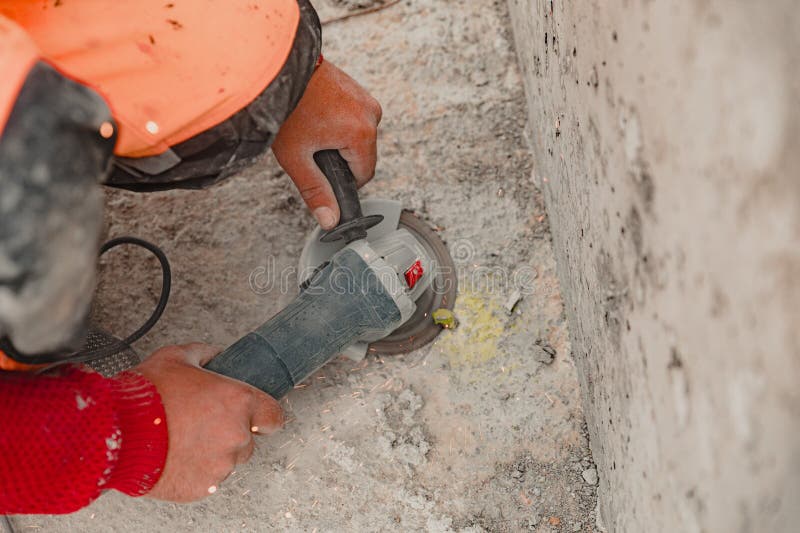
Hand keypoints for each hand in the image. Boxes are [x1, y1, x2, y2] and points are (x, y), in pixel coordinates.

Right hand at [135, 343, 282, 501]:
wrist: (115, 431)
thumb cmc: (146, 395)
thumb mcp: (176, 358)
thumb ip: (203, 354)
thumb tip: (214, 354)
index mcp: (239, 401)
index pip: (274, 416)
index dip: (264, 416)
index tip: (256, 417)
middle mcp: (237, 434)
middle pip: (249, 439)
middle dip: (230, 433)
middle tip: (202, 424)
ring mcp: (221, 464)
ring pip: (228, 461)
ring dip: (213, 453)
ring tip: (183, 439)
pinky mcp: (203, 486)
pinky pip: (209, 480)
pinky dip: (196, 471)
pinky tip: (176, 455)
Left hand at [272, 60, 381, 228]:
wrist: (278, 68)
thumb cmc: (286, 108)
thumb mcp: (296, 158)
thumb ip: (315, 192)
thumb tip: (330, 221)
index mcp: (361, 134)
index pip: (364, 175)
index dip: (342, 181)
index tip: (321, 172)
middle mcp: (370, 114)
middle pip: (362, 156)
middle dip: (338, 158)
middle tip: (310, 146)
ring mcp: (365, 98)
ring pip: (357, 137)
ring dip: (338, 140)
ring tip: (311, 128)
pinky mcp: (357, 89)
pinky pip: (354, 118)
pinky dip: (338, 122)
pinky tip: (316, 115)